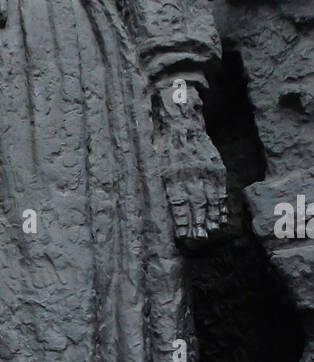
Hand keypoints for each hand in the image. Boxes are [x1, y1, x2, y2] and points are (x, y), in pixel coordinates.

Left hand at [153, 85, 228, 246]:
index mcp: (172, 173)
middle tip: (199, 239)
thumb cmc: (162, 145)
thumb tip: (141, 205)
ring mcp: (205, 170)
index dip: (181, 219)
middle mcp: (190, 173)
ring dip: (211, 217)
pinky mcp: (216, 168)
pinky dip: (221, 205)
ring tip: (210, 233)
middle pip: (196, 202)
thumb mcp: (151, 160)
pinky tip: (221, 218)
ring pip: (210, 198)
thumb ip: (151, 181)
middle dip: (198, 222)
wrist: (182, 122)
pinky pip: (220, 190)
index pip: (178, 200)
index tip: (183, 235)